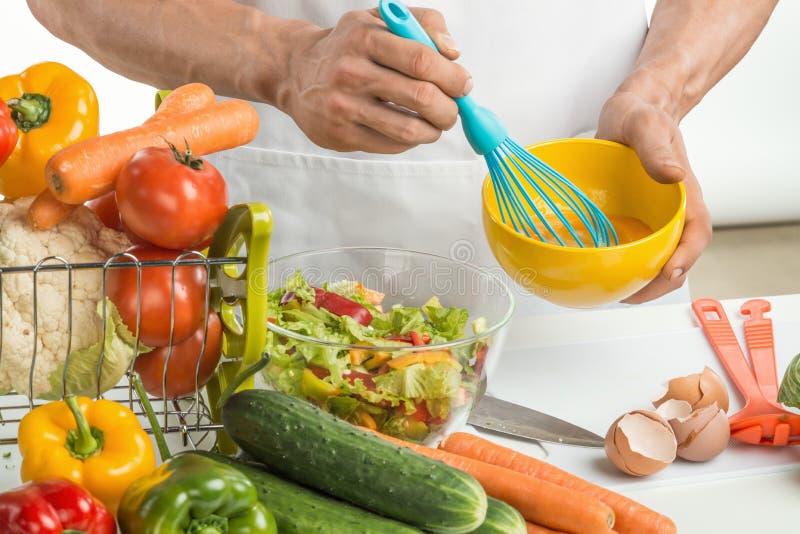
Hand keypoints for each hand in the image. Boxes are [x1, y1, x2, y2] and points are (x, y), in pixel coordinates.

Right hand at [275, 8, 470, 152]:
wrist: (295, 71)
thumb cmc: (348, 45)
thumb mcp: (378, 19)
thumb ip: (422, 23)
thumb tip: (454, 53)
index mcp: (365, 38)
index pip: (422, 60)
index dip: (453, 76)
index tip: (464, 84)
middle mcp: (351, 72)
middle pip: (421, 97)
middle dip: (449, 108)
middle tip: (453, 108)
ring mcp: (344, 107)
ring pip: (409, 129)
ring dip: (434, 129)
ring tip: (437, 123)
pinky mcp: (341, 135)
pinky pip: (392, 145)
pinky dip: (411, 140)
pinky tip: (411, 129)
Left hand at [596, 90, 712, 303]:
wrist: (630, 109)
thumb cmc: (641, 115)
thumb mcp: (645, 126)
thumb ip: (655, 148)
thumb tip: (672, 175)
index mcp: (682, 193)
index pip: (695, 233)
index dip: (685, 256)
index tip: (669, 271)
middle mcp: (670, 210)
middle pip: (677, 255)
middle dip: (659, 282)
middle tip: (630, 296)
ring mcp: (651, 216)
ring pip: (655, 256)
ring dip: (641, 279)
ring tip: (616, 293)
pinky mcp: (631, 216)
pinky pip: (632, 245)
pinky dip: (622, 262)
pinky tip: (602, 271)